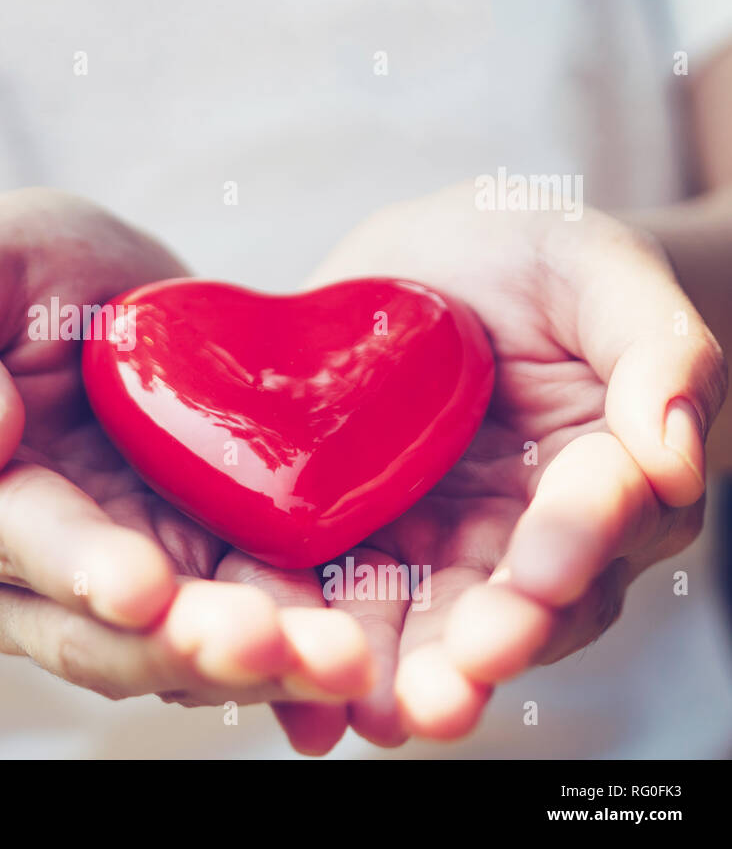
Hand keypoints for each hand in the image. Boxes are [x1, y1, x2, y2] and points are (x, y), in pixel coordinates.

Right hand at [0, 189, 373, 720]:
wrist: (79, 309)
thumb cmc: (8, 280)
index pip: (11, 542)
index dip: (76, 568)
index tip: (143, 586)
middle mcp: (23, 575)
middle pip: (99, 637)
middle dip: (190, 649)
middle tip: (279, 646)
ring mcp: (113, 590)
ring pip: (176, 658)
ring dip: (260, 671)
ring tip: (343, 662)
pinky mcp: (191, 580)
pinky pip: (240, 633)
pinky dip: (295, 649)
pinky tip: (360, 649)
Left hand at [284, 183, 727, 747]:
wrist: (438, 263)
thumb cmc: (534, 259)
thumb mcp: (597, 269)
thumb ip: (657, 348)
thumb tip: (679, 453)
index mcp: (603, 474)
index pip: (596, 520)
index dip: (569, 549)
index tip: (538, 583)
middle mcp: (526, 532)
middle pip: (511, 606)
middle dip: (475, 653)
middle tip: (439, 698)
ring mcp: (438, 543)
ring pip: (424, 621)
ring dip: (395, 672)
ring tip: (365, 713)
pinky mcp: (359, 539)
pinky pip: (340, 596)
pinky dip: (318, 640)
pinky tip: (294, 693)